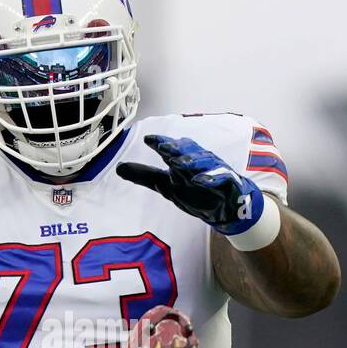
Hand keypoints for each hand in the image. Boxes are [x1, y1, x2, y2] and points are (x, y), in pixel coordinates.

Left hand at [117, 135, 265, 235]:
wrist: (225, 207)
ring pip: (203, 161)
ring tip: (178, 163)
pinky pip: (220, 177)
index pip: (172, 147)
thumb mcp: (166, 185)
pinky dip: (211, 178)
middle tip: (163, 147)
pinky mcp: (227, 181)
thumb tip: (119, 168)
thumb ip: (145, 176)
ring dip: (191, 161)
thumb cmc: (197, 191)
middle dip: (176, 148)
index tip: (148, 140)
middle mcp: (199, 160)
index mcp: (184, 159)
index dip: (161, 142)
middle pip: (188, 150)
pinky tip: (201, 180)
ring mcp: (214, 169)